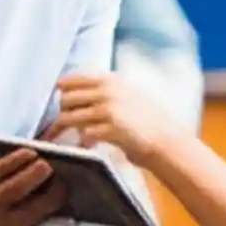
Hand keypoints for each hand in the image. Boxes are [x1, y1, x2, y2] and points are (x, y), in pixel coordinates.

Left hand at [43, 73, 181, 165]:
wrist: (165, 140)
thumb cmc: (145, 119)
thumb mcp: (126, 93)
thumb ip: (103, 89)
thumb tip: (69, 91)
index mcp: (110, 80)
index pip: (71, 80)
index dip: (61, 92)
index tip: (60, 103)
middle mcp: (108, 91)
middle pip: (65, 99)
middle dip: (62, 112)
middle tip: (64, 124)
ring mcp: (109, 109)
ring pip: (69, 117)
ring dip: (67, 130)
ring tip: (75, 137)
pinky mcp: (111, 129)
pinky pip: (83, 134)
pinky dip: (83, 141)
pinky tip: (90, 145)